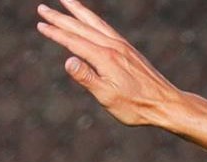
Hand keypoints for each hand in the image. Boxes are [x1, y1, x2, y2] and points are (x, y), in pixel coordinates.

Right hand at [37, 0, 182, 126]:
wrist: (166, 104)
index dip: (56, 33)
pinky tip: (90, 19)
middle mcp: (113, 47)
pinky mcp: (128, 49)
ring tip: (65, 0)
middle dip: (61, 18)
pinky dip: (94, 20)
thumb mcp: (108, 97)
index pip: (74, 41)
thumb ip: (87, 78)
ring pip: (95, 23)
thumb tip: (68, 60)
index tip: (40, 25)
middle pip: (81, 28)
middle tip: (42, 8)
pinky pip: (106, 28)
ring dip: (78, 11)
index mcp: (105, 58)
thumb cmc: (136, 106)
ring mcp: (122, 46)